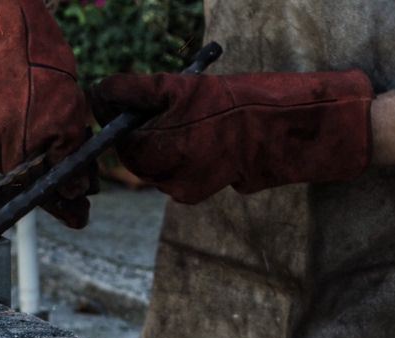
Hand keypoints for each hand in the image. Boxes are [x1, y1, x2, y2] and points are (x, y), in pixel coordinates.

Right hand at [0, 0, 93, 227]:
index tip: (78, 216)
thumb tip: (72, 193)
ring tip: (26, 107)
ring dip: (15, 137)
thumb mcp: (69, 117)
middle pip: (18, 172)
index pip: (37, 193)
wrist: (5, 34)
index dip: (59, 205)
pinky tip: (4, 100)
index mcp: (16, 156)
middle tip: (51, 133)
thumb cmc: (40, 73)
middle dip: (36, 160)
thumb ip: (69, 160)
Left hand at [89, 70, 374, 203]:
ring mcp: (185, 184)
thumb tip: (100, 92)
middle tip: (151, 106)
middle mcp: (172, 171)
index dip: (115, 115)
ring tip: (182, 120)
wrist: (293, 131)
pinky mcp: (196, 191)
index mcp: (166, 145)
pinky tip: (196, 139)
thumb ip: (141, 91)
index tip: (118, 96)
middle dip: (136, 130)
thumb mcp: (189, 87)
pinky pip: (170, 174)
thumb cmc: (244, 103)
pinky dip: (174, 156)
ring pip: (151, 164)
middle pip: (134, 152)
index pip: (120, 136)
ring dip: (156, 142)